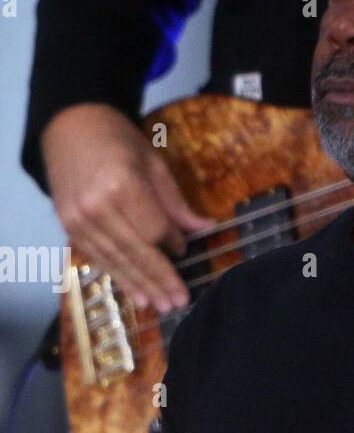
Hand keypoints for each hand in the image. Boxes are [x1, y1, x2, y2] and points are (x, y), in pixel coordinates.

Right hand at [41, 102, 213, 313]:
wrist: (69, 126)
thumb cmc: (118, 140)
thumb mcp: (153, 163)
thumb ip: (175, 203)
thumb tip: (205, 230)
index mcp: (121, 186)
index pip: (154, 229)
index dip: (173, 243)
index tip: (185, 250)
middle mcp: (96, 208)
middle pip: (136, 252)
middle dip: (160, 279)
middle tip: (179, 302)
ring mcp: (78, 221)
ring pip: (116, 260)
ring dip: (140, 285)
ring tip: (160, 306)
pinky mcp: (68, 228)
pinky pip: (98, 259)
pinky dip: (118, 277)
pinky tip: (136, 294)